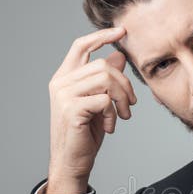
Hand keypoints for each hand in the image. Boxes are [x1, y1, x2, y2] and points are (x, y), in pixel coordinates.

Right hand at [46, 26, 136, 193]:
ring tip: (123, 116)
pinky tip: (109, 127)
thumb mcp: (99, 102)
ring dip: (122, 99)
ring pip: (106, 79)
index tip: (122, 32)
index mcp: (64, 77)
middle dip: (125, 84)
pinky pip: (105, 100)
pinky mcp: (72, 108)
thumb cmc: (85, 133)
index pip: (81, 45)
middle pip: (102, 65)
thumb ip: (105, 79)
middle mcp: (60, 83)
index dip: (102, 36)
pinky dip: (113, 114)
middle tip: (132, 105)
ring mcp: (64, 95)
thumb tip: (119, 55)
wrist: (72, 161)